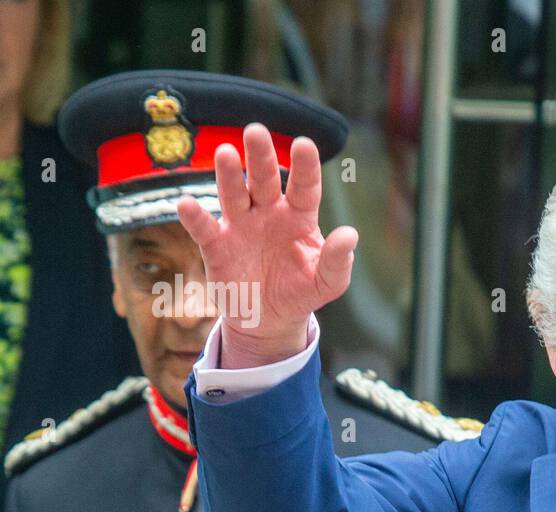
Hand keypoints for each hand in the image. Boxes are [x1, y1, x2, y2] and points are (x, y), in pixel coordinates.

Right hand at [175, 123, 357, 367]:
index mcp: (298, 217)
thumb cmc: (300, 292)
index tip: (304, 144)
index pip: (304, 187)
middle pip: (264, 180)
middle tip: (255, 130)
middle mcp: (268, 213)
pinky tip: (187, 204)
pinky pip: (204, 228)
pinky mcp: (216, 246)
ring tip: (225, 153)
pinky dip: (195, 217)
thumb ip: (338, 261)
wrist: (269, 321)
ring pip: (234, 194)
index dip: (304, 166)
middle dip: (260, 156)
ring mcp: (240, 226)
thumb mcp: (326, 283)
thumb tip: (350, 235)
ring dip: (228, 175)